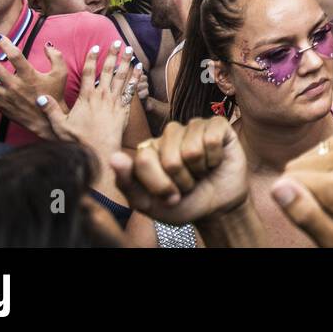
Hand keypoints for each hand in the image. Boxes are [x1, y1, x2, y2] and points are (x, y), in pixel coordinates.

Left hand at [0, 34, 71, 139]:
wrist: (48, 120)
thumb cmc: (54, 95)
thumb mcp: (61, 74)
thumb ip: (56, 56)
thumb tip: (47, 45)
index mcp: (29, 76)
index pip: (14, 55)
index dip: (5, 44)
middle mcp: (15, 85)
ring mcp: (5, 97)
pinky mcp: (0, 106)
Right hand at [38, 41, 140, 158]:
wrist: (100, 152)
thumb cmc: (79, 140)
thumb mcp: (60, 126)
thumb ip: (51, 110)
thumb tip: (40, 97)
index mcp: (86, 97)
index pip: (88, 73)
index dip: (91, 59)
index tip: (95, 48)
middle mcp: (102, 96)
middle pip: (108, 70)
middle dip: (113, 55)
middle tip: (117, 42)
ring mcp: (115, 101)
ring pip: (122, 77)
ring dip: (126, 62)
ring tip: (130, 49)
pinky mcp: (124, 109)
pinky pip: (131, 90)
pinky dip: (135, 78)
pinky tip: (139, 68)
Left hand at [109, 117, 249, 226]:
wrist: (218, 206)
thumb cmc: (182, 203)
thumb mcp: (148, 203)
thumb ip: (127, 182)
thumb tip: (114, 157)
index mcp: (149, 148)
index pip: (144, 161)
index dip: (160, 186)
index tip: (169, 195)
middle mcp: (170, 133)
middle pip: (170, 159)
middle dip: (182, 181)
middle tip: (188, 184)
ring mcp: (194, 126)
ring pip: (192, 151)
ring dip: (199, 171)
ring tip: (201, 172)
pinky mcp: (217, 125)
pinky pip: (212, 139)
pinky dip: (214, 159)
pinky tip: (214, 160)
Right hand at [270, 128, 332, 246]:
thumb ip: (304, 215)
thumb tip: (278, 187)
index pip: (288, 181)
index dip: (298, 200)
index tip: (322, 212)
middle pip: (296, 165)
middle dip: (308, 185)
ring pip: (309, 154)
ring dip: (320, 172)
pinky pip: (325, 144)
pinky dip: (331, 160)